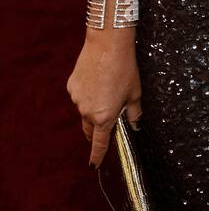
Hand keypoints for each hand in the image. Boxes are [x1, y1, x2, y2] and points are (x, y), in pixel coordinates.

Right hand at [66, 38, 142, 166]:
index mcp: (104, 117)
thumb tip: (135, 125)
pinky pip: (80, 96)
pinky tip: (97, 80)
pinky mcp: (71, 86)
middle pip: (90, 129)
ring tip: (106, 89)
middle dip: (96, 130)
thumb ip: (134, 113)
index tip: (94, 166)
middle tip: (106, 123)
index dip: (97, 156)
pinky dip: (87, 93)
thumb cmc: (125, 69)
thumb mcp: (135, 93)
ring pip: (84, 110)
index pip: (99, 144)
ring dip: (93, 107)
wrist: (107, 44)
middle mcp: (87, 111)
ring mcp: (77, 99)